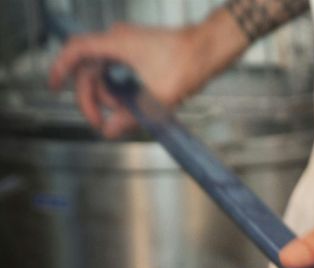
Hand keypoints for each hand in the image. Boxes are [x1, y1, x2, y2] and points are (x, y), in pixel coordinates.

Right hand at [48, 14, 244, 138]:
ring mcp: (131, 45)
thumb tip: (109, 132)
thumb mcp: (158, 96)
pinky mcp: (143, 52)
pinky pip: (122, 71)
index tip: (53, 87)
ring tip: (124, 116)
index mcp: (116, 44)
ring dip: (110, 96)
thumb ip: (130, 116)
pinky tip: (133, 106)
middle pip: (90, 69)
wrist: (212, 48)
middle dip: (92, 98)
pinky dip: (123, 89)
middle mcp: (119, 41)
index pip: (76, 51)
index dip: (61, 68)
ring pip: (107, 72)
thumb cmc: (189, 62)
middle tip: (100, 123)